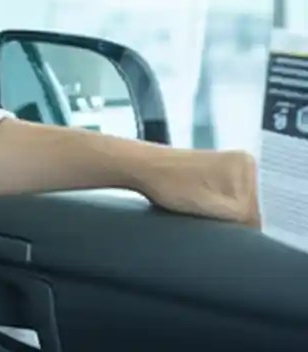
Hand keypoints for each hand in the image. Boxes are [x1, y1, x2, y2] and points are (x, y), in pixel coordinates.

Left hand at [138, 148, 260, 227]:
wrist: (139, 168)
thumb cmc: (172, 185)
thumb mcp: (216, 208)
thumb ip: (244, 220)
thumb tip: (259, 236)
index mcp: (247, 164)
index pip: (261, 209)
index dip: (248, 228)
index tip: (234, 237)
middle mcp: (241, 163)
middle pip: (250, 207)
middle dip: (236, 222)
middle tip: (216, 229)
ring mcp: (225, 168)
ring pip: (236, 206)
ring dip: (224, 218)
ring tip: (205, 218)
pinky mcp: (210, 175)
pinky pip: (223, 201)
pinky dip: (215, 211)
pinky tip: (201, 213)